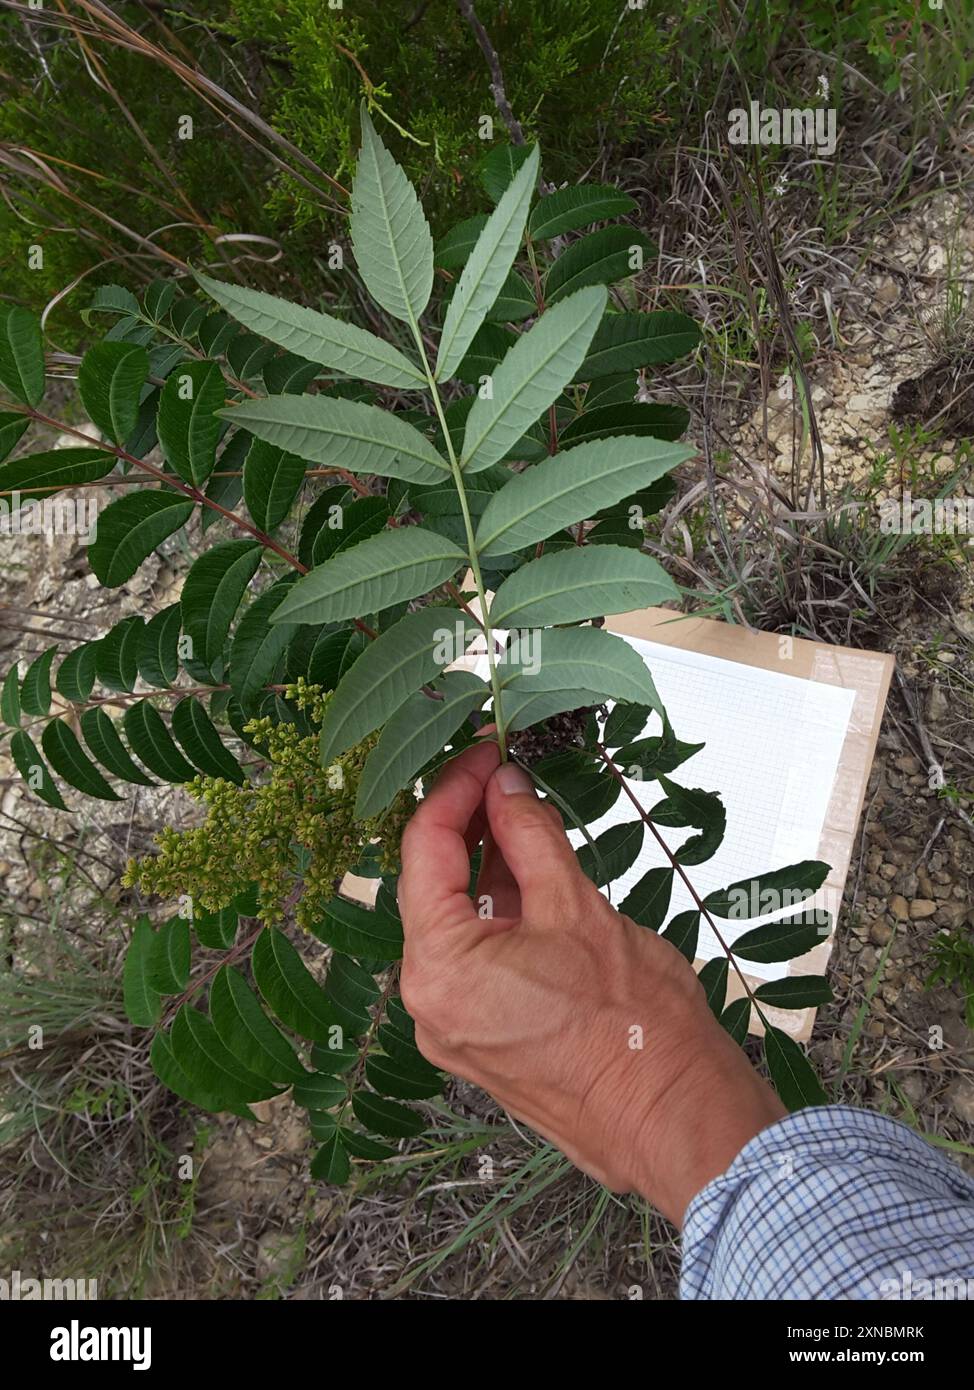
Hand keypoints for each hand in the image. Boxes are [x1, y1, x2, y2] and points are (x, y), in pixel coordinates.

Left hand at [398, 741, 784, 1225]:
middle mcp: (429, 1003)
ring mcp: (454, 1029)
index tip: (486, 752)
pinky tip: (530, 875)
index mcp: (438, 967)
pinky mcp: (484, 1042)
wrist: (674, 1119)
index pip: (422, 849)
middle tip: (506, 776)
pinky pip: (475, 960)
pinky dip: (498, 914)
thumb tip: (505, 786)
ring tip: (523, 816)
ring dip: (485, 867)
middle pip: (430, 887)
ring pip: (455, 924)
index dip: (454, 789)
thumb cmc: (632, 1025)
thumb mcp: (577, 907)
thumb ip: (529, 836)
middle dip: (467, 825)